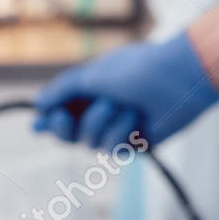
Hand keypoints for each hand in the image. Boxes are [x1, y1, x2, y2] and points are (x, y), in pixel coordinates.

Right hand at [34, 32, 218, 150]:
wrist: (180, 79)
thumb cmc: (137, 70)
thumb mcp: (92, 74)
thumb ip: (62, 90)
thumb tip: (37, 105)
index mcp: (91, 91)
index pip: (60, 112)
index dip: (48, 121)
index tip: (38, 126)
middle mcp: (103, 111)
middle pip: (69, 135)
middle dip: (65, 128)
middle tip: (66, 119)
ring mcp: (119, 128)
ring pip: (90, 143)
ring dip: (102, 122)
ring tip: (125, 105)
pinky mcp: (137, 144)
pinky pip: (114, 149)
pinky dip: (122, 132)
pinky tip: (138, 118)